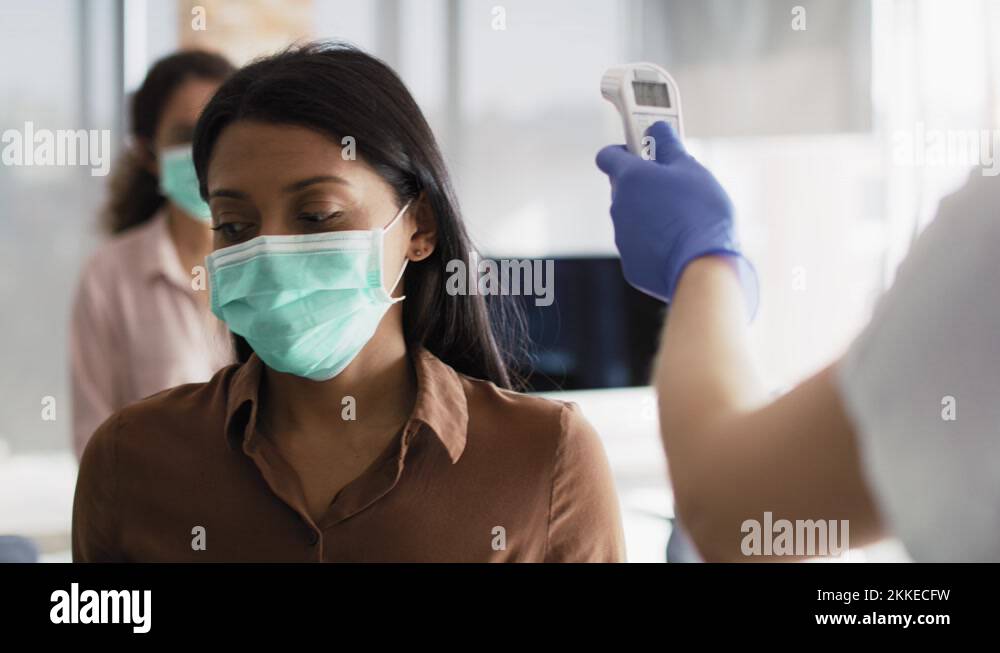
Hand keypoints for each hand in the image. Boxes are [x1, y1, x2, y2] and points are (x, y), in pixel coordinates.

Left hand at [595, 121, 757, 316]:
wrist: (703, 266)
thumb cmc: (700, 214)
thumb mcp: (691, 169)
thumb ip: (669, 146)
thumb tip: (658, 129)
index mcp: (630, 178)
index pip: (608, 155)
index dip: (624, 150)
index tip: (642, 151)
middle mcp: (619, 207)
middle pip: (623, 187)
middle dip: (643, 183)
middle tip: (673, 185)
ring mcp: (622, 237)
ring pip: (632, 217)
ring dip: (649, 213)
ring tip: (682, 217)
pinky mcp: (631, 263)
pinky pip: (639, 244)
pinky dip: (654, 241)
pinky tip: (678, 242)